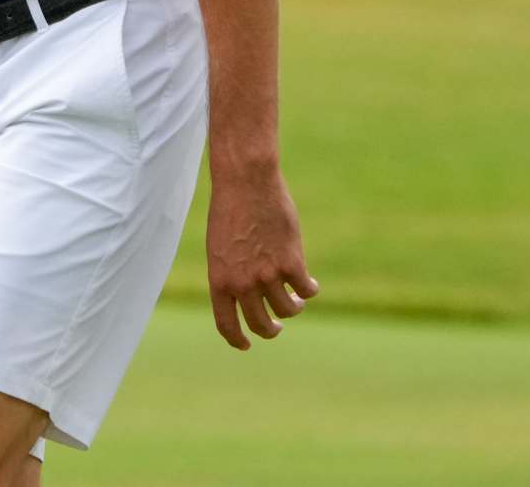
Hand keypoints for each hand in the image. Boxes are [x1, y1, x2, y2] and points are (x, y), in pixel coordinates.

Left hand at [206, 164, 318, 348]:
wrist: (246, 184)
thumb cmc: (230, 211)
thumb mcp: (220, 248)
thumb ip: (232, 274)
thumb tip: (248, 297)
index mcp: (219, 280)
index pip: (226, 324)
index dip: (237, 339)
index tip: (246, 345)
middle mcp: (243, 284)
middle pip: (261, 324)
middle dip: (270, 330)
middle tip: (276, 327)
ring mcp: (268, 276)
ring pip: (288, 310)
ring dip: (293, 308)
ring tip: (295, 301)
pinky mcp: (292, 264)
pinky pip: (306, 290)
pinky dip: (310, 290)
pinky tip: (310, 284)